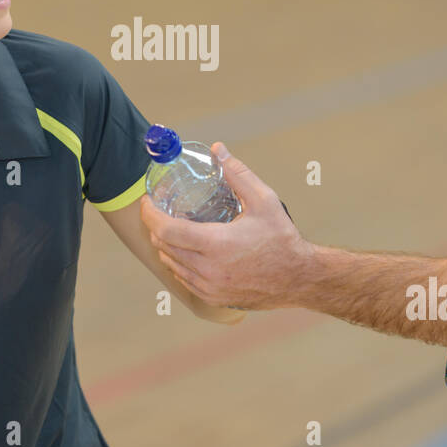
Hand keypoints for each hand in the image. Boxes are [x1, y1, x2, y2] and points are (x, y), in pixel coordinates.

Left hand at [138, 142, 313, 309]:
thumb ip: (237, 173)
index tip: (147, 202)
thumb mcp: (264, 201)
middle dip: (155, 227)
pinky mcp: (213, 297)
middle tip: (158, 211)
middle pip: (164, 247)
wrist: (298, 278)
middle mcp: (208, 269)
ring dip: (165, 245)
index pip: (167, 231)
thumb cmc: (282, 240)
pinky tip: (186, 251)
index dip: (150, 215)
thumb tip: (218, 150)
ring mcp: (209, 287)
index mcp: (216, 245)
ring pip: (171, 265)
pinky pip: (183, 280)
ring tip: (170, 228)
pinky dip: (178, 263)